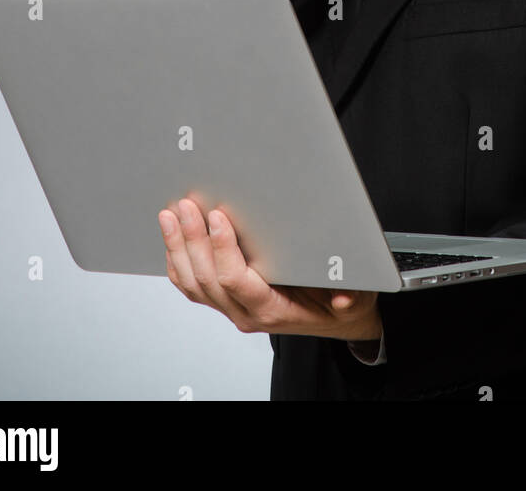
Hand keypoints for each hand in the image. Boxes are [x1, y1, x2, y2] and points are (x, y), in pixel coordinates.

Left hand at [158, 195, 382, 341]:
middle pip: (206, 279)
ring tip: (170, 216)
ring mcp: (232, 307)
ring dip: (178, 248)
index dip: (223, 249)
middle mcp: (246, 311)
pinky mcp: (225, 299)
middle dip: (193, 239)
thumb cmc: (336, 303)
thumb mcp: (355, 297)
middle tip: (185, 206)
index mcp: (272, 309)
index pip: (236, 281)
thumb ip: (350, 296)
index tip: (218, 217)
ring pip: (192, 284)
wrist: (334, 319)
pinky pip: (192, 287)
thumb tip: (345, 297)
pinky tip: (173, 240)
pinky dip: (177, 263)